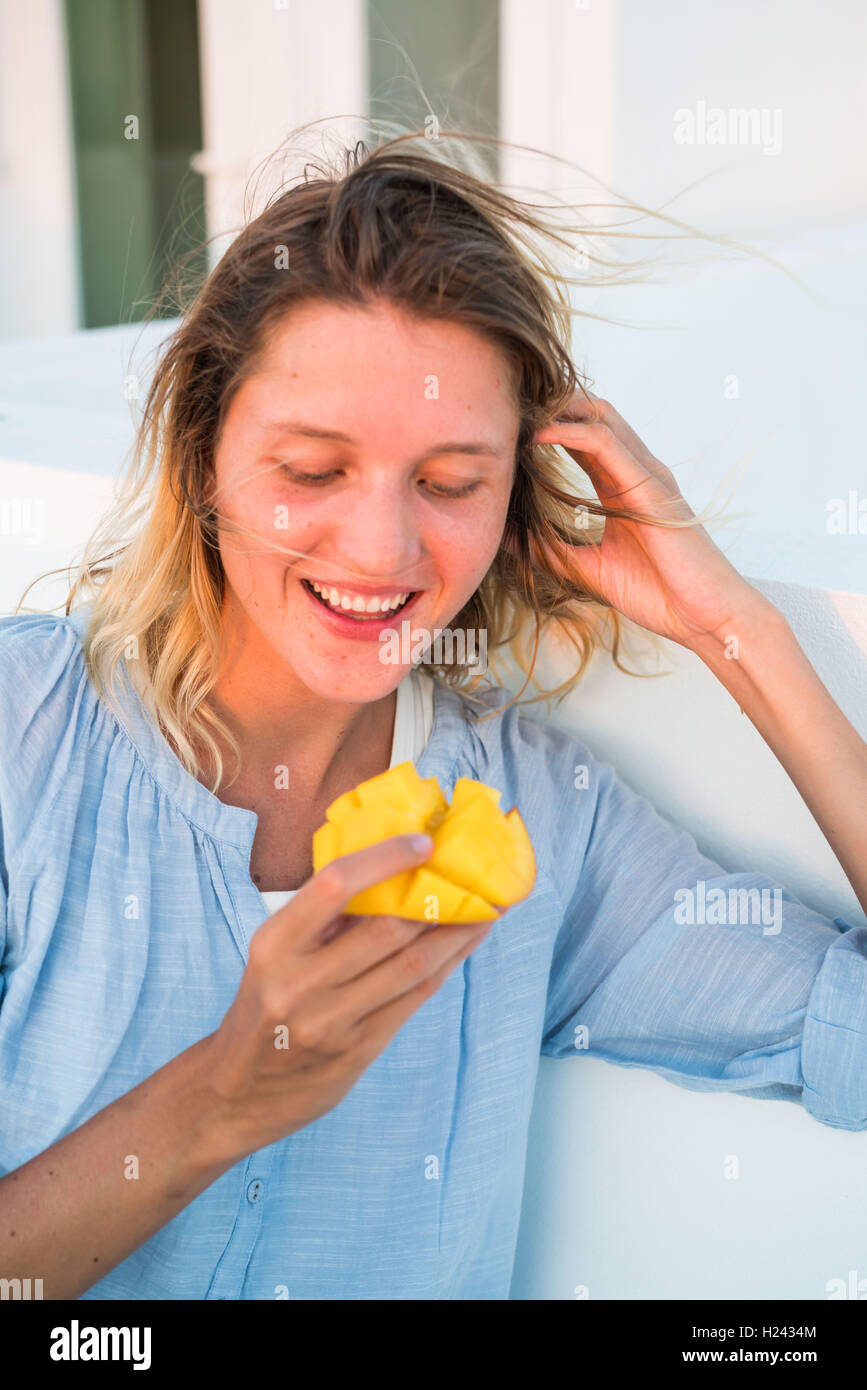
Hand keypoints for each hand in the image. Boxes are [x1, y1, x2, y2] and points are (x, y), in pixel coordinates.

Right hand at [202, 835, 494, 1157]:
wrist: (233, 1093)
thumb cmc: (262, 1007)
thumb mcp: (273, 957)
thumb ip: (322, 921)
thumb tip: (389, 870)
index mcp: (273, 945)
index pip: (333, 885)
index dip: (384, 859)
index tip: (424, 842)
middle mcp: (300, 983)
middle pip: (386, 928)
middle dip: (439, 897)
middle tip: (475, 871)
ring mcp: (331, 1021)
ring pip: (412, 966)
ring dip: (457, 932)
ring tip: (487, 906)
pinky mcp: (358, 1050)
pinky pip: (414, 999)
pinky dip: (446, 966)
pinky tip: (466, 943)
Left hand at [531, 390, 764, 650]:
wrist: (703, 617)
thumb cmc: (659, 595)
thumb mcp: (589, 569)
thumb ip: (550, 551)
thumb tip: (506, 540)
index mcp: (622, 489)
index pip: (582, 441)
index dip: (547, 428)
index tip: (506, 430)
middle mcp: (636, 472)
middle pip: (592, 416)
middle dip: (551, 406)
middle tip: (509, 409)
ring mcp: (646, 474)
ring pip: (600, 417)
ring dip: (558, 409)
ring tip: (519, 411)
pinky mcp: (650, 485)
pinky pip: (606, 443)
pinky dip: (571, 432)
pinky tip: (540, 434)